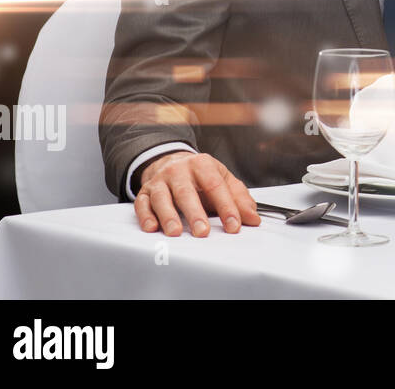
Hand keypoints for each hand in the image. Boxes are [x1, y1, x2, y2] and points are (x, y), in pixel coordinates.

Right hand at [135, 150, 260, 236]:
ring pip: (161, 197)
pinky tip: (152, 228)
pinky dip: (146, 216)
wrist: (173, 162)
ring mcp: (160, 181)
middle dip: (195, 213)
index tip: (233, 225)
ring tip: (175, 232)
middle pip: (186, 192)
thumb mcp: (224, 180)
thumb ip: (240, 199)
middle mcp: (179, 170)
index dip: (226, 207)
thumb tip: (253, 218)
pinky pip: (142, 204)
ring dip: (168, 216)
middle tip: (202, 231)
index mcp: (203, 164)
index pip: (216, 186)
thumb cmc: (201, 176)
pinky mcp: (145, 192)